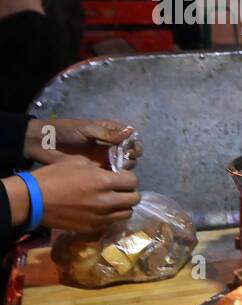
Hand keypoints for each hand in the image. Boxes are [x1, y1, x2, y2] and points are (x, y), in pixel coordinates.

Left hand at [24, 119, 140, 167]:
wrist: (43, 144)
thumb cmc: (65, 131)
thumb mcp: (86, 129)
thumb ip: (107, 133)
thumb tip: (130, 133)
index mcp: (110, 131)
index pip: (131, 137)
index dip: (134, 143)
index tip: (130, 148)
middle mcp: (111, 145)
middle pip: (132, 152)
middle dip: (131, 156)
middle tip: (122, 160)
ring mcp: (105, 158)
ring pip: (125, 163)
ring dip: (125, 166)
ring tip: (116, 167)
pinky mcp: (97, 170)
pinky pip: (112, 174)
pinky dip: (116, 175)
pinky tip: (111, 175)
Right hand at [31, 158, 140, 231]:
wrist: (33, 200)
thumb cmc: (53, 176)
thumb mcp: (78, 162)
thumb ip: (99, 168)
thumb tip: (109, 172)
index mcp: (105, 181)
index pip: (133, 180)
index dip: (128, 178)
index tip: (120, 177)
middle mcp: (107, 201)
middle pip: (134, 198)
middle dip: (129, 192)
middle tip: (119, 190)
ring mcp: (101, 217)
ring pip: (127, 213)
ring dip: (123, 206)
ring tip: (112, 201)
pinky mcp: (92, 228)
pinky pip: (112, 222)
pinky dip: (111, 216)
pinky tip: (102, 211)